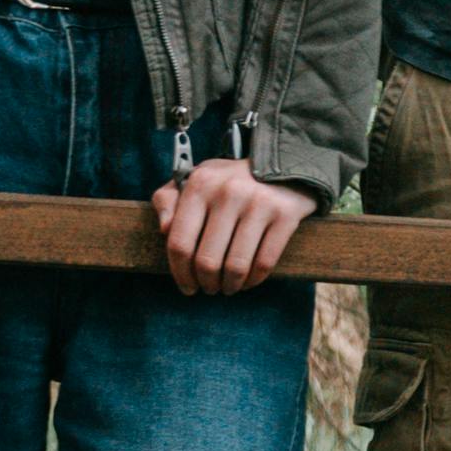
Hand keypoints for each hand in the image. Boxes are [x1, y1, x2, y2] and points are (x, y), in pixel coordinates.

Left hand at [154, 156, 311, 293]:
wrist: (283, 162)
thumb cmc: (230, 180)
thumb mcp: (196, 180)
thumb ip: (168, 200)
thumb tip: (165, 230)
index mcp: (200, 184)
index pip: (179, 242)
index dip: (179, 273)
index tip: (186, 286)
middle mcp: (228, 192)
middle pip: (207, 260)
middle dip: (206, 283)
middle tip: (210, 288)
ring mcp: (259, 203)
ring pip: (236, 266)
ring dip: (230, 286)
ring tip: (228, 287)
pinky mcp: (285, 214)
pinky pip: (265, 262)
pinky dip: (254, 279)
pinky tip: (249, 280)